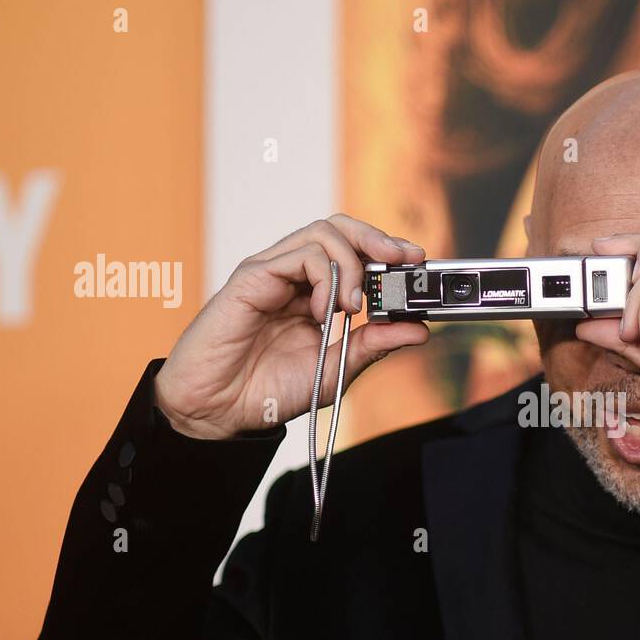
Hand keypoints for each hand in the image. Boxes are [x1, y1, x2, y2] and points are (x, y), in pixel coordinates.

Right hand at [154, 215, 429, 439]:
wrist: (219, 411)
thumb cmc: (268, 391)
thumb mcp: (337, 370)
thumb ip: (374, 346)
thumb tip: (420, 329)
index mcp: (315, 294)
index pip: (355, 252)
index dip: (388, 250)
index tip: (417, 261)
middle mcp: (294, 277)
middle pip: (340, 229)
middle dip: (378, 237)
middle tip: (403, 259)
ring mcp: (273, 273)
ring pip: (323, 233)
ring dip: (352, 263)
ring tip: (354, 305)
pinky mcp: (253, 277)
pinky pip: (300, 255)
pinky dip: (325, 276)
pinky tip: (325, 310)